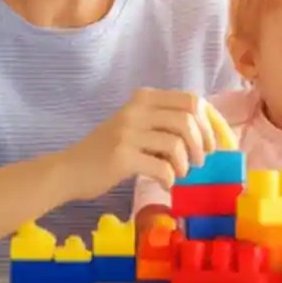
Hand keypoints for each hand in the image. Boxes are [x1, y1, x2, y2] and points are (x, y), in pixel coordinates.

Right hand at [61, 88, 215, 200]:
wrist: (69, 170)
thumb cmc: (107, 151)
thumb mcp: (135, 126)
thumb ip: (163, 123)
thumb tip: (207, 135)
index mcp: (143, 98)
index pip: (190, 100)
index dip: (209, 122)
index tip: (212, 143)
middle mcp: (136, 110)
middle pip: (187, 119)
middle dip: (201, 143)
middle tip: (200, 161)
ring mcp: (128, 132)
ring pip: (176, 143)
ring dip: (186, 164)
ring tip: (180, 174)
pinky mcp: (122, 157)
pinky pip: (162, 167)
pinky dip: (170, 179)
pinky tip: (165, 184)